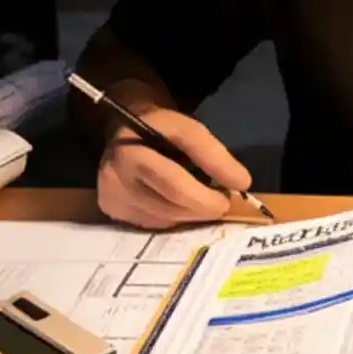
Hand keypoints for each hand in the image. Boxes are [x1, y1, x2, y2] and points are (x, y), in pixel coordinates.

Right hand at [97, 106, 251, 228]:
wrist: (123, 133)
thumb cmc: (161, 132)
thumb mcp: (186, 130)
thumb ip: (213, 154)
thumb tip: (242, 184)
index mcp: (137, 141)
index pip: (180, 167)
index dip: (211, 181)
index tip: (239, 188)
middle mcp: (117, 168)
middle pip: (172, 197)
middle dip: (205, 204)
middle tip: (222, 203)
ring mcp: (111, 192)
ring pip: (165, 216)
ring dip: (191, 214)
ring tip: (200, 202)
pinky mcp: (110, 209)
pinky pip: (153, 224)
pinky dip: (173, 218)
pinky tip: (177, 206)